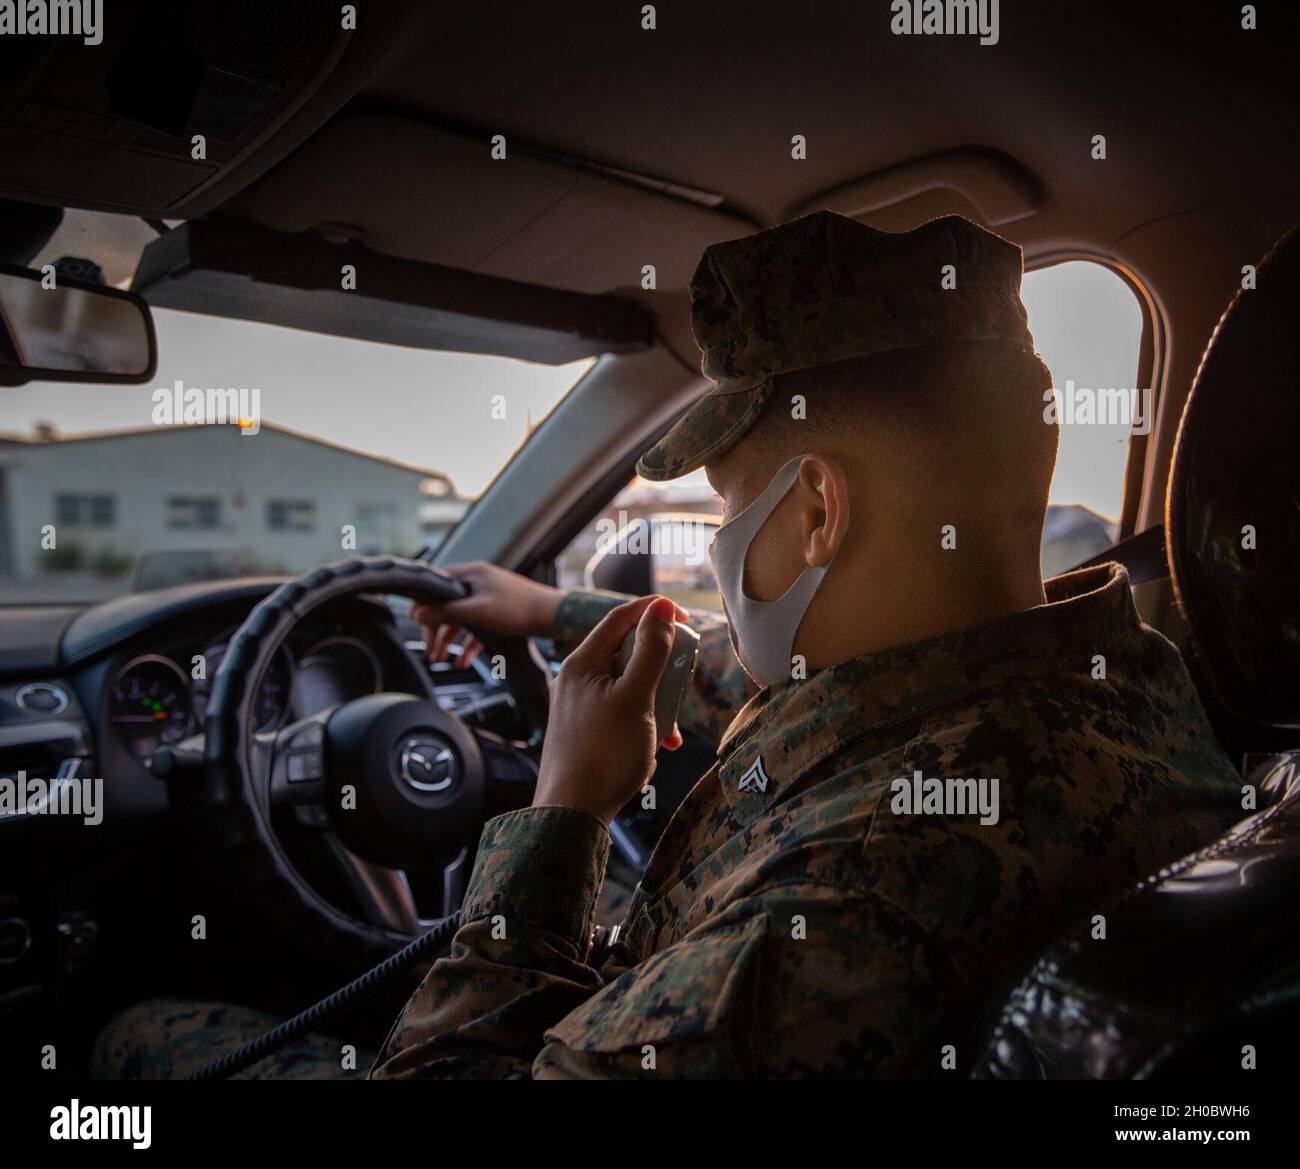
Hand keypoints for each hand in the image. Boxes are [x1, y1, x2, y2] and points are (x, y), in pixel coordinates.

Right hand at [408, 561, 562, 667]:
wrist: (553, 617)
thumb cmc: (518, 609)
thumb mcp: (477, 612)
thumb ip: (446, 612)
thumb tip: (417, 613)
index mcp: (471, 574)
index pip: (437, 582)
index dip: (423, 601)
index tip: (413, 619)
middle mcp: (478, 582)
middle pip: (446, 604)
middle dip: (435, 629)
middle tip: (429, 651)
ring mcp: (488, 597)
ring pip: (460, 618)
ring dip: (449, 639)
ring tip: (440, 659)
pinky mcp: (497, 612)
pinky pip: (476, 628)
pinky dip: (468, 643)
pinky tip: (462, 661)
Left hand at [533, 595, 682, 823]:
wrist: (571, 814)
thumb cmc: (604, 754)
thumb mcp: (636, 698)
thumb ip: (651, 651)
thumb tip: (662, 607)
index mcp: (581, 663)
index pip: (620, 618)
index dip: (654, 611)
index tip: (688, 618)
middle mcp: (575, 678)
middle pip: (625, 652)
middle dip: (660, 666)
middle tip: (683, 679)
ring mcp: (578, 705)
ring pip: (627, 685)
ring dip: (656, 700)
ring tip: (670, 729)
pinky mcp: (584, 729)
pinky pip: (620, 711)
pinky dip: (643, 721)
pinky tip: (656, 747)